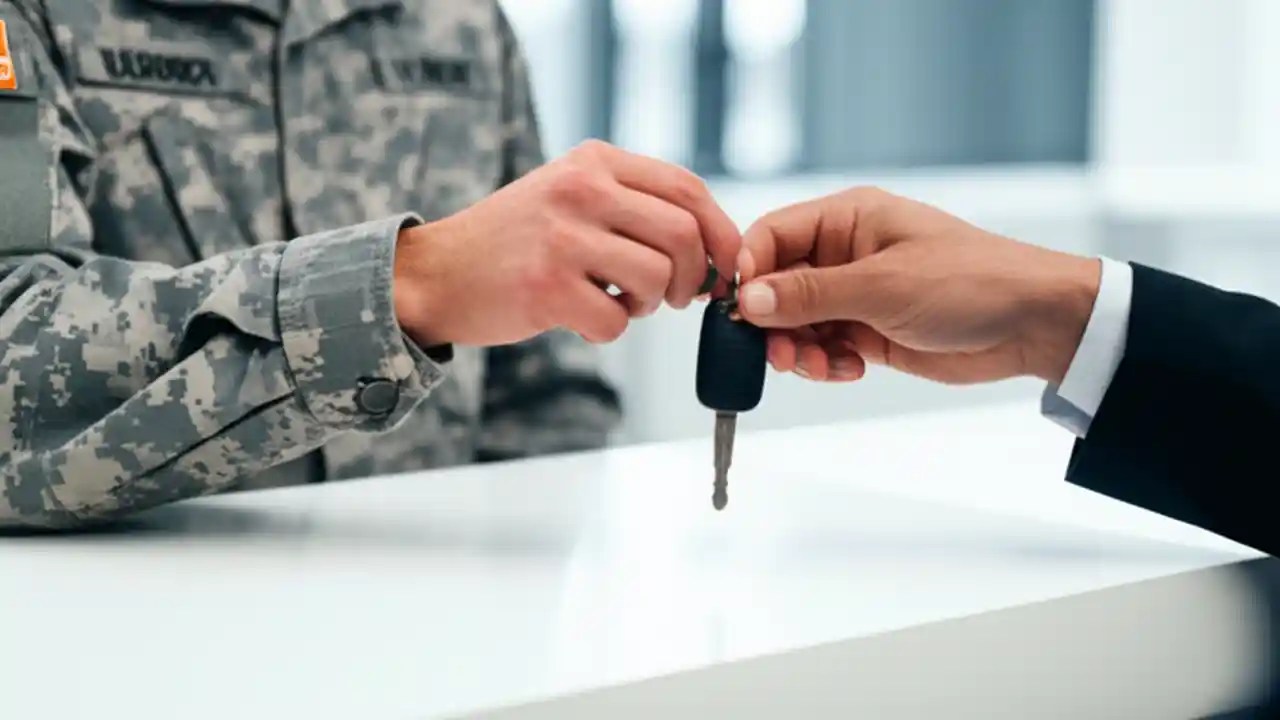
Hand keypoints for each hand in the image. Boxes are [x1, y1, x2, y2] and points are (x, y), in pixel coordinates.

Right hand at [393, 140, 739, 346]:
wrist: (436, 273)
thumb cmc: (516, 242)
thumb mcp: (571, 196)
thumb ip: (634, 208)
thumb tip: (712, 253)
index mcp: (593, 161)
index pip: (687, 188)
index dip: (720, 233)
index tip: (726, 267)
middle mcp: (580, 189)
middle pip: (681, 235)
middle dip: (690, 278)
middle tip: (672, 298)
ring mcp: (561, 237)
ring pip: (655, 278)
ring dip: (647, 305)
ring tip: (618, 303)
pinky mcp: (545, 287)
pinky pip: (614, 320)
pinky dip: (609, 330)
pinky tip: (583, 319)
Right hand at [735, 187, 1099, 384]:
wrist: (1033, 324)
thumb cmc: (973, 281)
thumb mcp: (882, 285)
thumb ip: (810, 294)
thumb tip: (750, 299)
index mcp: (847, 219)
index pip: (772, 235)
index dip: (749, 270)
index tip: (741, 309)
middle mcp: (846, 253)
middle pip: (777, 284)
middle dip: (772, 321)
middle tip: (780, 352)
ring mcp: (857, 293)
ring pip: (796, 321)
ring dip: (797, 348)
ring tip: (818, 366)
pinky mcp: (870, 329)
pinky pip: (824, 346)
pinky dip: (825, 363)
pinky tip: (847, 368)